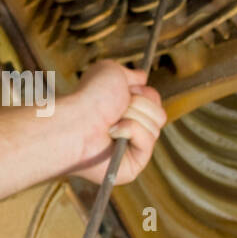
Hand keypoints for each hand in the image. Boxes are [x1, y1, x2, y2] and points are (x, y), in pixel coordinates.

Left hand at [65, 59, 166, 183]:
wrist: (77, 120)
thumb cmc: (89, 96)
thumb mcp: (112, 72)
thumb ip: (131, 74)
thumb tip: (143, 77)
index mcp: (125, 111)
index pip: (154, 101)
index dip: (143, 92)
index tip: (127, 91)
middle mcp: (130, 130)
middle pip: (159, 113)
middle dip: (140, 104)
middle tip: (116, 107)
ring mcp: (131, 149)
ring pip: (156, 125)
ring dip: (133, 116)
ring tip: (110, 122)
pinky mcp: (133, 166)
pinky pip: (149, 141)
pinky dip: (132, 130)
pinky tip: (112, 134)